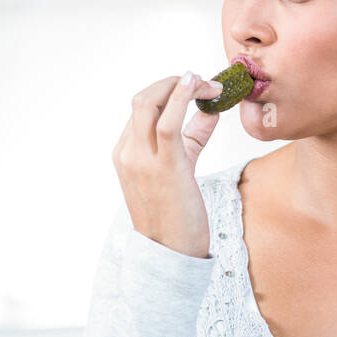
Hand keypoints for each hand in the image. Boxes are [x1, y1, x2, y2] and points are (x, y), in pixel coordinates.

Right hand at [110, 70, 224, 257]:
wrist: (171, 253)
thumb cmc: (176, 216)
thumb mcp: (182, 167)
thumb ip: (194, 136)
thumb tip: (211, 109)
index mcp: (125, 153)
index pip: (142, 109)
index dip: (170, 92)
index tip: (196, 88)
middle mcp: (128, 153)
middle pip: (142, 99)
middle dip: (173, 83)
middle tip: (202, 83)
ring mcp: (142, 161)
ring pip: (150, 103)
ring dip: (180, 86)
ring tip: (206, 85)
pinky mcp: (166, 168)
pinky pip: (168, 123)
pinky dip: (182, 98)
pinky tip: (199, 87)